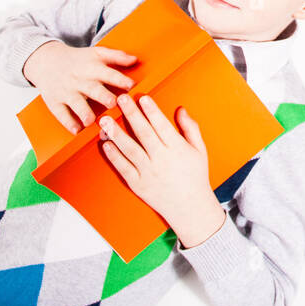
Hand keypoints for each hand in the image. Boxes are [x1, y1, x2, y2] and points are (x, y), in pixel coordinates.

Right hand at [22, 40, 137, 132]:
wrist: (46, 61)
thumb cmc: (78, 60)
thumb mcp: (96, 53)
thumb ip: (117, 56)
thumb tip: (135, 60)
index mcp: (92, 67)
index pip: (108, 73)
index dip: (120, 79)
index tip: (131, 85)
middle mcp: (79, 80)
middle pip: (93, 89)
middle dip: (103, 96)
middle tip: (113, 103)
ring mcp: (66, 92)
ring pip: (76, 103)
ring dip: (84, 112)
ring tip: (91, 121)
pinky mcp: (55, 103)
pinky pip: (61, 114)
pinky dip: (68, 123)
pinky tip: (76, 130)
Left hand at [99, 94, 224, 246]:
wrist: (189, 208)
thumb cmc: (195, 176)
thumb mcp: (199, 150)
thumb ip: (190, 128)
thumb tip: (180, 109)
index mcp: (177, 149)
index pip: (162, 125)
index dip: (152, 111)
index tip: (142, 97)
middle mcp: (162, 160)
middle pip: (144, 133)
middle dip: (131, 114)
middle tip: (121, 99)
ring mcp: (148, 173)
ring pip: (129, 149)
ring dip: (116, 133)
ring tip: (105, 120)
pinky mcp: (138, 185)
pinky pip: (123, 168)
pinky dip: (113, 156)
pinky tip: (106, 144)